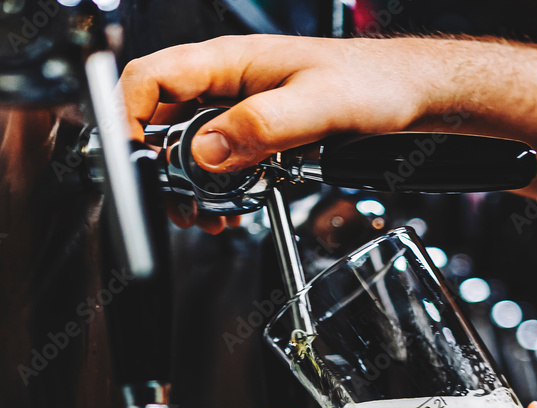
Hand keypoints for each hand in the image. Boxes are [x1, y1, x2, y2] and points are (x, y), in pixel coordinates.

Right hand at [119, 35, 437, 230]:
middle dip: (159, 167)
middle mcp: (227, 83)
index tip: (134, 164)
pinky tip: (230, 209)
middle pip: (161, 120)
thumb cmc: (372, 83)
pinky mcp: (254, 132)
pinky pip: (219, 161)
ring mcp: (238, 108)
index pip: (149, 79)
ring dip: (188, 186)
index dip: (129, 120)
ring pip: (187, 147)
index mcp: (230, 61)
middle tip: (179, 205)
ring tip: (206, 215)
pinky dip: (217, 190)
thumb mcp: (318, 107)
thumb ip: (260, 127)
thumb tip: (206, 152)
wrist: (407, 94)